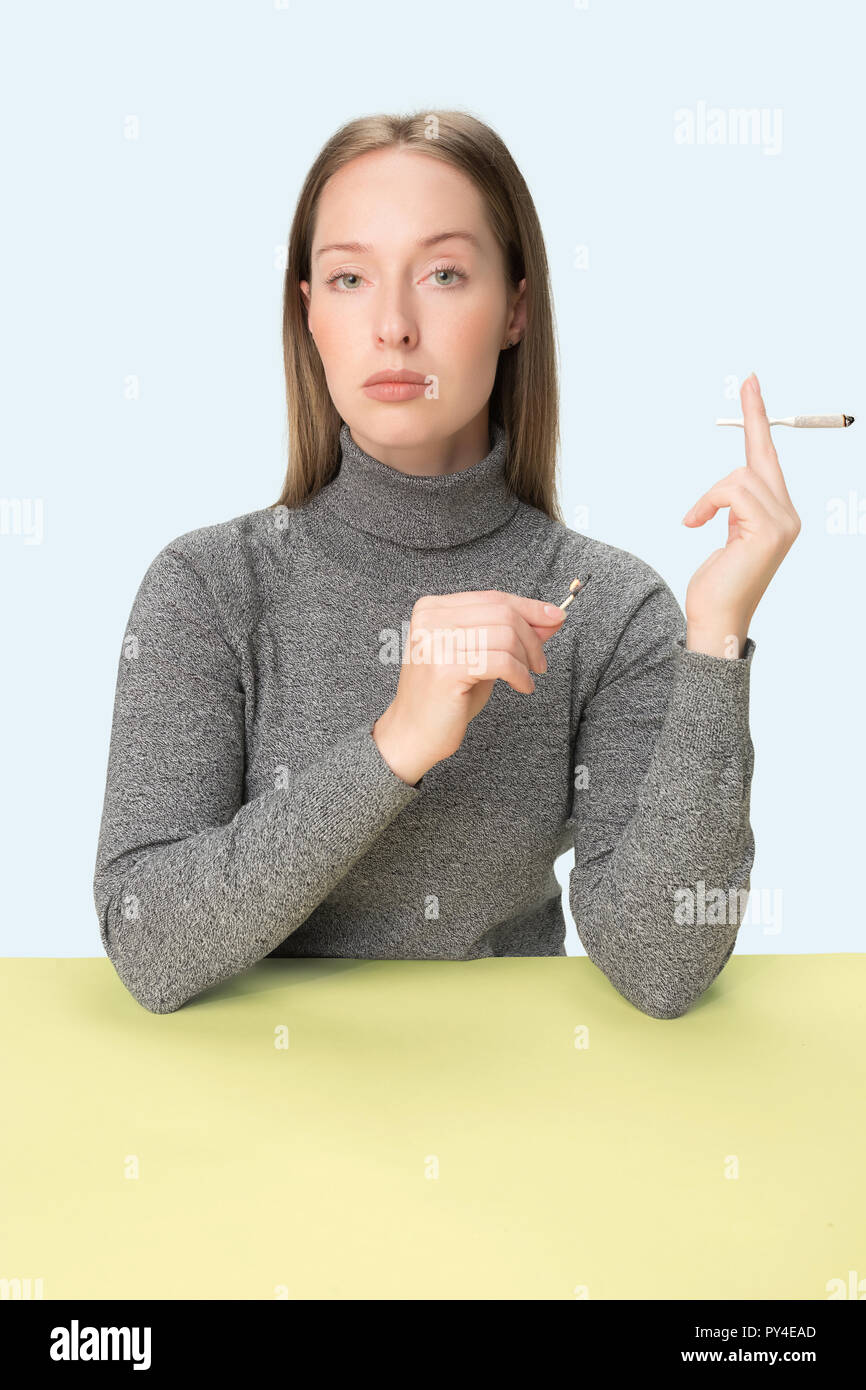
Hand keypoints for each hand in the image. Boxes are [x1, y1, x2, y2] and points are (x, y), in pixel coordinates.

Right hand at [373, 590, 565, 784]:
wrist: (413, 734)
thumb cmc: (446, 696)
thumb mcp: (481, 655)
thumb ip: (510, 633)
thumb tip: (549, 618)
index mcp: (433, 608)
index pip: (493, 598)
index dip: (529, 607)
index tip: (555, 618)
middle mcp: (430, 620)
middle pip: (502, 613)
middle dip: (532, 637)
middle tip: (540, 662)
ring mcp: (436, 642)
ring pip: (505, 636)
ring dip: (527, 658)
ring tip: (528, 676)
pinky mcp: (447, 668)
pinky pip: (501, 662)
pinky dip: (520, 674)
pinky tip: (522, 687)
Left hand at [681, 373, 800, 655]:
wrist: (716, 618)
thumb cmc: (716, 586)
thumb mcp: (727, 539)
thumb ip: (735, 511)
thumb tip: (731, 490)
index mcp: (778, 516)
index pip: (769, 462)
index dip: (760, 424)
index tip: (752, 388)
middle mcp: (788, 515)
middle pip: (762, 457)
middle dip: (755, 416)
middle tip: (749, 379)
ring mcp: (782, 522)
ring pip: (740, 476)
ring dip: (709, 497)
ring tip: (696, 521)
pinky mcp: (769, 529)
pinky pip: (730, 491)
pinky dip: (707, 504)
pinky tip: (695, 524)